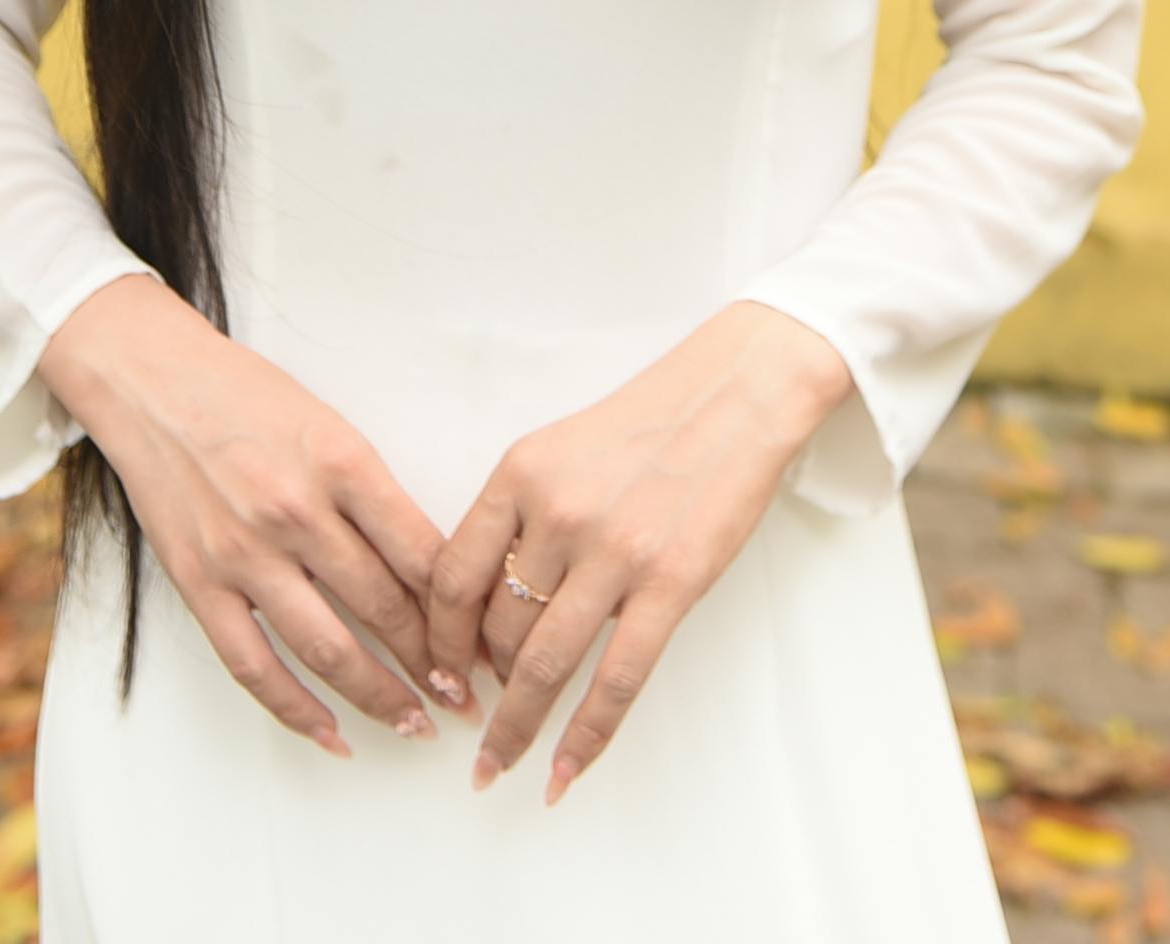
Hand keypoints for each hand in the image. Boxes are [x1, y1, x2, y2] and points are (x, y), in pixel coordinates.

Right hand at [38, 273, 467, 755]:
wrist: (154, 383)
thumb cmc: (250, 397)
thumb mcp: (331, 426)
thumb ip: (373, 496)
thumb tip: (427, 572)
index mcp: (342, 461)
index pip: (421, 554)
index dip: (462, 610)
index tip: (484, 641)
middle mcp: (296, 510)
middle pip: (383, 606)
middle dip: (433, 663)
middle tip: (463, 698)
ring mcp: (244, 553)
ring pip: (327, 649)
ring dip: (379, 697)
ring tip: (414, 725)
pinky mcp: (199, 583)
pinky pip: (254, 666)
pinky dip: (297, 711)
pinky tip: (332, 735)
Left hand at [423, 300, 854, 807]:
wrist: (732, 397)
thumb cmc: (644, 424)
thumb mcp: (558, 450)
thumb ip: (517, 519)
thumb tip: (485, 613)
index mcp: (520, 474)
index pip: (451, 576)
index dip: (437, 637)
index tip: (438, 670)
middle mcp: (559, 515)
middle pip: (496, 627)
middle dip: (483, 683)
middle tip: (481, 714)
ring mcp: (616, 552)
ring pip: (545, 663)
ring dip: (516, 725)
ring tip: (499, 762)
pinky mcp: (671, 584)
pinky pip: (617, 681)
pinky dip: (585, 737)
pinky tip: (563, 772)